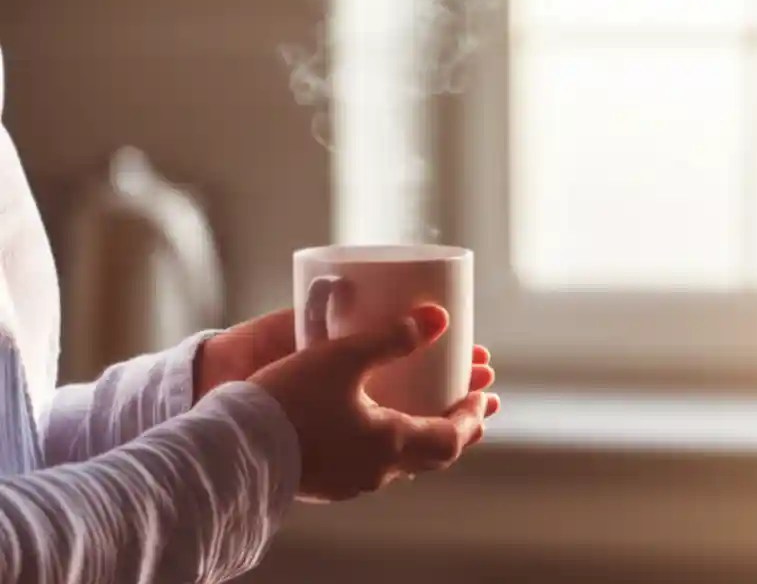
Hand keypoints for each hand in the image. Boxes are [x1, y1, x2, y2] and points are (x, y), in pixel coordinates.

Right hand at [248, 304, 500, 501]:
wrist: (228, 447)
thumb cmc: (288, 399)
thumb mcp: (343, 357)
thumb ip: (392, 338)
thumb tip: (440, 318)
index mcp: (390, 445)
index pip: (452, 439)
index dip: (471, 416)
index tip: (484, 393)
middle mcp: (376, 471)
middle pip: (433, 455)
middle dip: (458, 426)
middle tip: (475, 403)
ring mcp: (349, 482)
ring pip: (401, 462)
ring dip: (423, 434)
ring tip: (430, 410)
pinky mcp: (324, 482)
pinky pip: (371, 465)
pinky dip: (389, 443)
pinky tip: (377, 426)